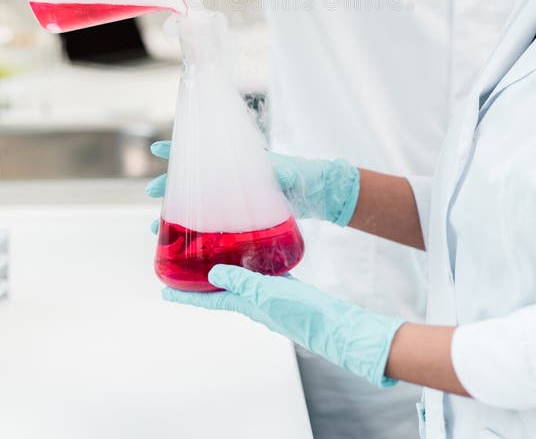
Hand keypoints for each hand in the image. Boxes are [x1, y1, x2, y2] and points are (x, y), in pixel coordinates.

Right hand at [146, 141, 359, 228]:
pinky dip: (192, 230)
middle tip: (150, 193)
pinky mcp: (237, 216)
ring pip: (196, 204)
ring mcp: (232, 198)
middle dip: (169, 185)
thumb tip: (280, 171)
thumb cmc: (302, 177)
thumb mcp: (288, 172)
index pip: (203, 151)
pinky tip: (179, 244)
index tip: (157, 149)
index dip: (179, 149)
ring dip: (175, 213)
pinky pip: (209, 221)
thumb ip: (281, 172)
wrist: (315, 193)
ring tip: (155, 227)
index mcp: (238, 162)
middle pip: (191, 180)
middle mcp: (230, 178)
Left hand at [163, 264, 403, 387]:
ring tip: (213, 251)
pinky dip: (252, 262)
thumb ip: (242, 283)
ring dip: (224, 269)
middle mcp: (253, 301)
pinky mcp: (285, 286)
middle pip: (220, 288)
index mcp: (246, 304)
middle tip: (184, 262)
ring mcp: (269, 295)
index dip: (185, 296)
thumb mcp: (268, 296)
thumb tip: (212, 274)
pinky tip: (256, 249)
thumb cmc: (303, 315)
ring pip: (239, 279)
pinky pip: (261, 272)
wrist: (335, 325)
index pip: (208, 300)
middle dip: (201, 278)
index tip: (162, 292)